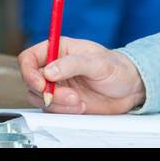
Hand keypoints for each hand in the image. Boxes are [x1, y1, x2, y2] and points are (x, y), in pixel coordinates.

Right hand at [18, 36, 145, 113]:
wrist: (130, 88)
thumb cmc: (117, 68)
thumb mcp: (97, 62)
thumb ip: (73, 64)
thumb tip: (49, 71)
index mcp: (59, 49)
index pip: (29, 58)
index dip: (29, 72)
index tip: (42, 83)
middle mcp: (54, 67)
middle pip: (31, 81)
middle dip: (49, 92)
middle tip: (71, 96)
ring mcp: (58, 85)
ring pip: (39, 98)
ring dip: (57, 103)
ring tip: (79, 101)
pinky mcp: (63, 102)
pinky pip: (51, 109)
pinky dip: (64, 111)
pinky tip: (81, 106)